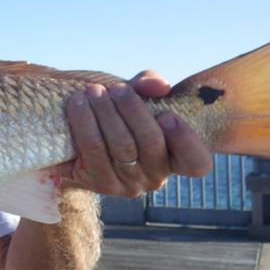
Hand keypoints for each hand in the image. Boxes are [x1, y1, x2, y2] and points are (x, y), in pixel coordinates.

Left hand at [60, 71, 212, 197]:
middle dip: (133, 110)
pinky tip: (78, 103)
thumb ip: (149, 85)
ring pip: (121, 145)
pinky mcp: (100, 183)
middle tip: (117, 88)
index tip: (167, 115)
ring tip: (93, 91)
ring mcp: (128, 184)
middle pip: (151, 143)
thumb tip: (159, 85)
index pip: (196, 163)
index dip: (186, 141)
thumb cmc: (116, 112)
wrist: (73, 132)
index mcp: (176, 157)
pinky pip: (93, 149)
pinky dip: (84, 122)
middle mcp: (156, 176)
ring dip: (105, 112)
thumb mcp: (136, 95)